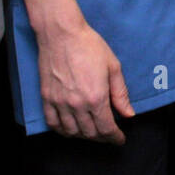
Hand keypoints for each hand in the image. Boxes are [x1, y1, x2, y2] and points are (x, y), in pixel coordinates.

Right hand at [36, 17, 132, 142]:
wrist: (62, 35)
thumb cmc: (90, 47)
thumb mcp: (113, 67)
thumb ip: (121, 93)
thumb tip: (128, 114)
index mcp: (96, 97)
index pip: (106, 128)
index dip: (114, 137)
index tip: (120, 139)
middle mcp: (76, 104)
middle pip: (89, 132)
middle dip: (102, 138)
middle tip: (109, 136)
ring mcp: (59, 103)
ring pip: (71, 131)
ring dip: (84, 136)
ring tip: (93, 132)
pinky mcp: (46, 98)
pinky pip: (53, 123)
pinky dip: (63, 131)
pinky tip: (70, 129)